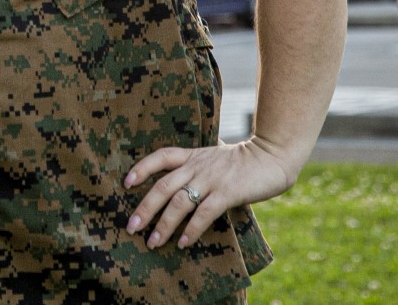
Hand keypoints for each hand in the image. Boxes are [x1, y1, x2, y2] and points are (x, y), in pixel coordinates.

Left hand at [122, 138, 295, 249]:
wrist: (271, 156)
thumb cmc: (243, 162)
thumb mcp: (213, 158)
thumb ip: (197, 169)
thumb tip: (180, 189)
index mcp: (193, 155)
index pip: (160, 157)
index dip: (141, 168)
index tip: (126, 183)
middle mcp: (197, 166)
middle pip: (162, 186)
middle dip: (144, 208)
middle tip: (131, 227)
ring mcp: (211, 179)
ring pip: (179, 202)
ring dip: (163, 224)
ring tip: (153, 242)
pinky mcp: (227, 193)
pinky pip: (203, 213)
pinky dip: (191, 230)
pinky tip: (183, 242)